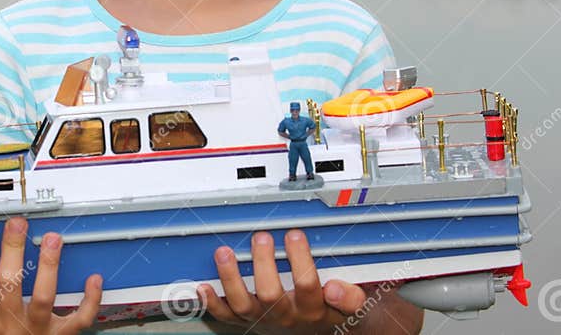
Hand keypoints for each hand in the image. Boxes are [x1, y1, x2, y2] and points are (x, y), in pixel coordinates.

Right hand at [0, 217, 102, 334]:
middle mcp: (9, 325)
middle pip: (10, 283)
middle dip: (13, 249)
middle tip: (17, 224)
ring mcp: (37, 330)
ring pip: (43, 297)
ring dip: (48, 266)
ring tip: (51, 239)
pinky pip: (79, 320)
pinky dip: (90, 300)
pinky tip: (93, 279)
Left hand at [199, 229, 422, 333]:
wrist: (325, 333)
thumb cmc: (338, 311)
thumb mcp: (358, 305)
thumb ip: (354, 296)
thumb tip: (338, 288)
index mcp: (314, 309)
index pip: (307, 286)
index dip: (300, 260)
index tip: (294, 235)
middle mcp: (288, 316)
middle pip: (270, 294)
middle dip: (262, 263)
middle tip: (260, 237)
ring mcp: (266, 320)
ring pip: (244, 304)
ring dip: (230, 278)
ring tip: (224, 253)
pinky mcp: (249, 322)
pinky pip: (227, 317)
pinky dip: (212, 303)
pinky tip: (202, 287)